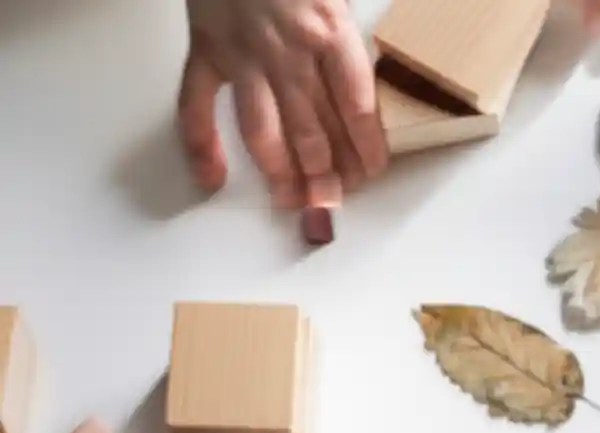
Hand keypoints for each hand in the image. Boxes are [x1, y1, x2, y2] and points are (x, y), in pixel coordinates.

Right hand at [180, 0, 387, 209]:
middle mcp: (287, 51)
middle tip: (335, 204)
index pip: (356, 105)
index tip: (372, 173)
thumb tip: (370, 89)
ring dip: (279, 173)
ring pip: (263, 130)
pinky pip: (196, 107)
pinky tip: (211, 180)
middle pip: (313, 128)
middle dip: (327, 174)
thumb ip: (355, 36)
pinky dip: (200, 145)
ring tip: (293, 204)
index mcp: (330, 30)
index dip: (366, 147)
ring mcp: (242, 56)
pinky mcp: (204, 51)